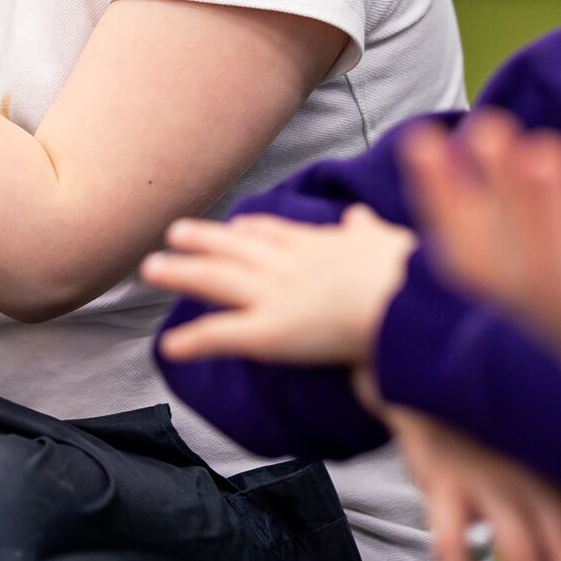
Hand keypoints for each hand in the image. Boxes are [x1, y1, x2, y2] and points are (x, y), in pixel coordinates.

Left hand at [147, 206, 415, 366]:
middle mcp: (289, 265)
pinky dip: (194, 341)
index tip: (236, 224)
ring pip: (217, 281)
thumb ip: (370, 231)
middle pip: (237, 249)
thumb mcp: (390, 240)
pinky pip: (223, 336)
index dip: (253, 230)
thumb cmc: (409, 276)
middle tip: (174, 232)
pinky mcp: (270, 332)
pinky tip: (168, 347)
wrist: (407, 301)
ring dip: (182, 274)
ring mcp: (275, 296)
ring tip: (151, 269)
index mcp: (319, 246)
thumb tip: (361, 213)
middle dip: (204, 240)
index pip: (277, 234)